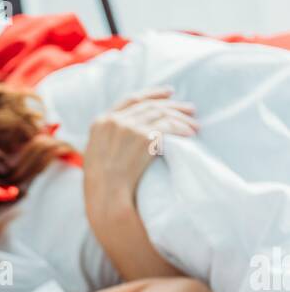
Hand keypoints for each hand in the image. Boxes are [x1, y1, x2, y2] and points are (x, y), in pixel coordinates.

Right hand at [83, 86, 197, 198]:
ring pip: (161, 114)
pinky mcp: (142, 137)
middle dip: (173, 106)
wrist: (105, 199)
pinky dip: (181, 129)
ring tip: (195, 125)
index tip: (169, 93)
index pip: (131, 100)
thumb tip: (126, 137)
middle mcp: (113, 121)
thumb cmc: (101, 187)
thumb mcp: (96, 157)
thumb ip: (108, 140)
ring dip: (181, 119)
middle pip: (150, 106)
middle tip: (191, 109)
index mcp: (100, 123)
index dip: (153, 94)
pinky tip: (190, 134)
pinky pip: (168, 127)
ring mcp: (128, 128)